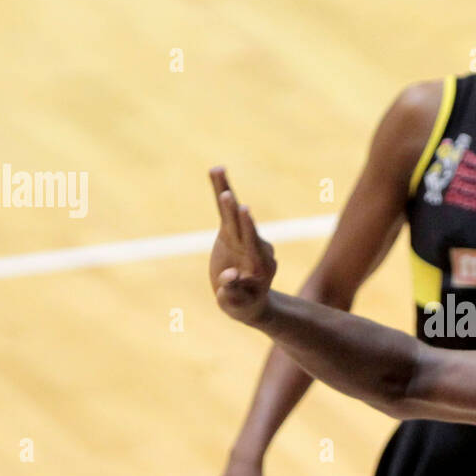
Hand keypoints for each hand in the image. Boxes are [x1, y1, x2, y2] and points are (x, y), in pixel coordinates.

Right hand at [209, 167, 275, 324]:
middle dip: (236, 212)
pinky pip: (225, 211)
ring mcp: (244, 238)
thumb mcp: (237, 305)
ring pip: (233, 213)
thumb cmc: (242, 305)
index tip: (245, 211)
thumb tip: (229, 276)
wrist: (247, 300)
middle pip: (244, 226)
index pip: (254, 244)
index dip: (248, 228)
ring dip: (225, 192)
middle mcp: (255, 247)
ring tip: (217, 170)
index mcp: (260, 265)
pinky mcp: (232, 232)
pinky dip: (221, 191)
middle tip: (230, 196)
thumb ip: (232, 292)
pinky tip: (216, 170)